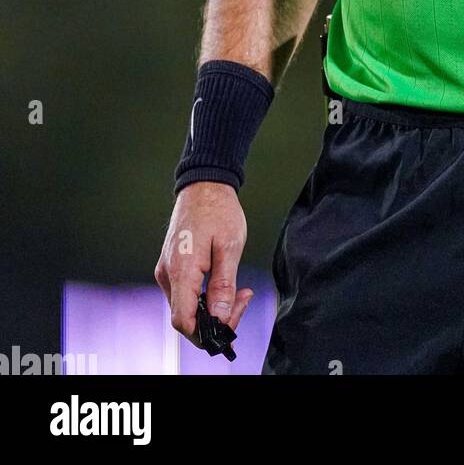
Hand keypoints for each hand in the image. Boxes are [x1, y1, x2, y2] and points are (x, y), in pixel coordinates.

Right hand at [154, 182, 253, 348]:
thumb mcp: (229, 247)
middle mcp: (167, 274)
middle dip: (214, 320)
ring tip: (239, 293)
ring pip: (185, 307)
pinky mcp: (171, 266)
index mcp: (181, 270)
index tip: (232, 320)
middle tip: (243, 301)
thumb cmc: (218, 210)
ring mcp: (167, 271)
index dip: (207, 331)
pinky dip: (203, 298)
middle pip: (185, 318)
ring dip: (211, 309)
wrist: (204, 185)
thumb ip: (223, 286)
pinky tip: (222, 286)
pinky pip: (184, 294)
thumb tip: (220, 318)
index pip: (183, 321)